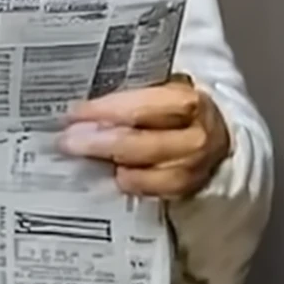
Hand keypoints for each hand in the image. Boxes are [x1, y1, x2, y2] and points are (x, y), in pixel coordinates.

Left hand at [57, 76, 230, 198]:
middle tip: (67, 142)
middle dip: (100, 143)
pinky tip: (109, 178)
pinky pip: (159, 193)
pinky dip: (132, 185)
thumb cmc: (174, 107)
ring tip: (83, 161)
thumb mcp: (157, 91)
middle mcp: (196, 135)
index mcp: (186, 101)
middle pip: (145, 143)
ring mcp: (197, 166)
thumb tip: (82, 111)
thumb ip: (127, 100)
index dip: (104, 111)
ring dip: (113, 168)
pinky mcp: (192, 189)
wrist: (215, 131)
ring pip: (152, 173)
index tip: (73, 114)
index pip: (141, 107)